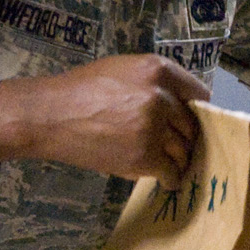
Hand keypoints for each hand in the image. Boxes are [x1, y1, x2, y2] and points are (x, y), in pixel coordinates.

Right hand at [0, 56, 206, 187]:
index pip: (198, 93)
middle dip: (187, 138)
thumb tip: (178, 104)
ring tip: (171, 165)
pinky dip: (171, 179)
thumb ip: (153, 82)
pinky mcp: (145, 156)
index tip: (193, 122)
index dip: (197, 110)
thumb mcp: (122, 69)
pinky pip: (171, 172)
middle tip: (179, 147)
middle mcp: (161, 97)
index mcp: (157, 70)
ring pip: (183, 150)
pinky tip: (167, 179)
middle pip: (192, 125)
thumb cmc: (81, 89)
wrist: (52, 115)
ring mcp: (154, 128)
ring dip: (179, 160)